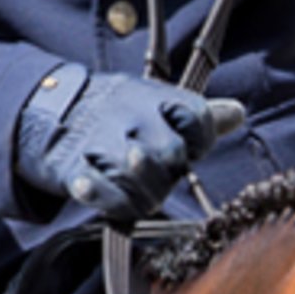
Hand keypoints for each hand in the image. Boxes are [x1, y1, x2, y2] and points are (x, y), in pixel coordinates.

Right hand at [14, 67, 243, 226]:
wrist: (56, 107)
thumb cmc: (121, 111)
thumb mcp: (158, 102)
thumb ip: (198, 117)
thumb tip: (238, 113)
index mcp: (156, 100)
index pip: (196, 119)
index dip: (198, 137)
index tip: (189, 146)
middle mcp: (132, 119)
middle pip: (169, 152)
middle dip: (169, 167)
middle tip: (161, 169)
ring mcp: (102, 144)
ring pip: (136, 173)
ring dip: (142, 186)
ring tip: (134, 182)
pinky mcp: (75, 168)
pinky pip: (93, 188)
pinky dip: (96, 193)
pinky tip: (90, 187)